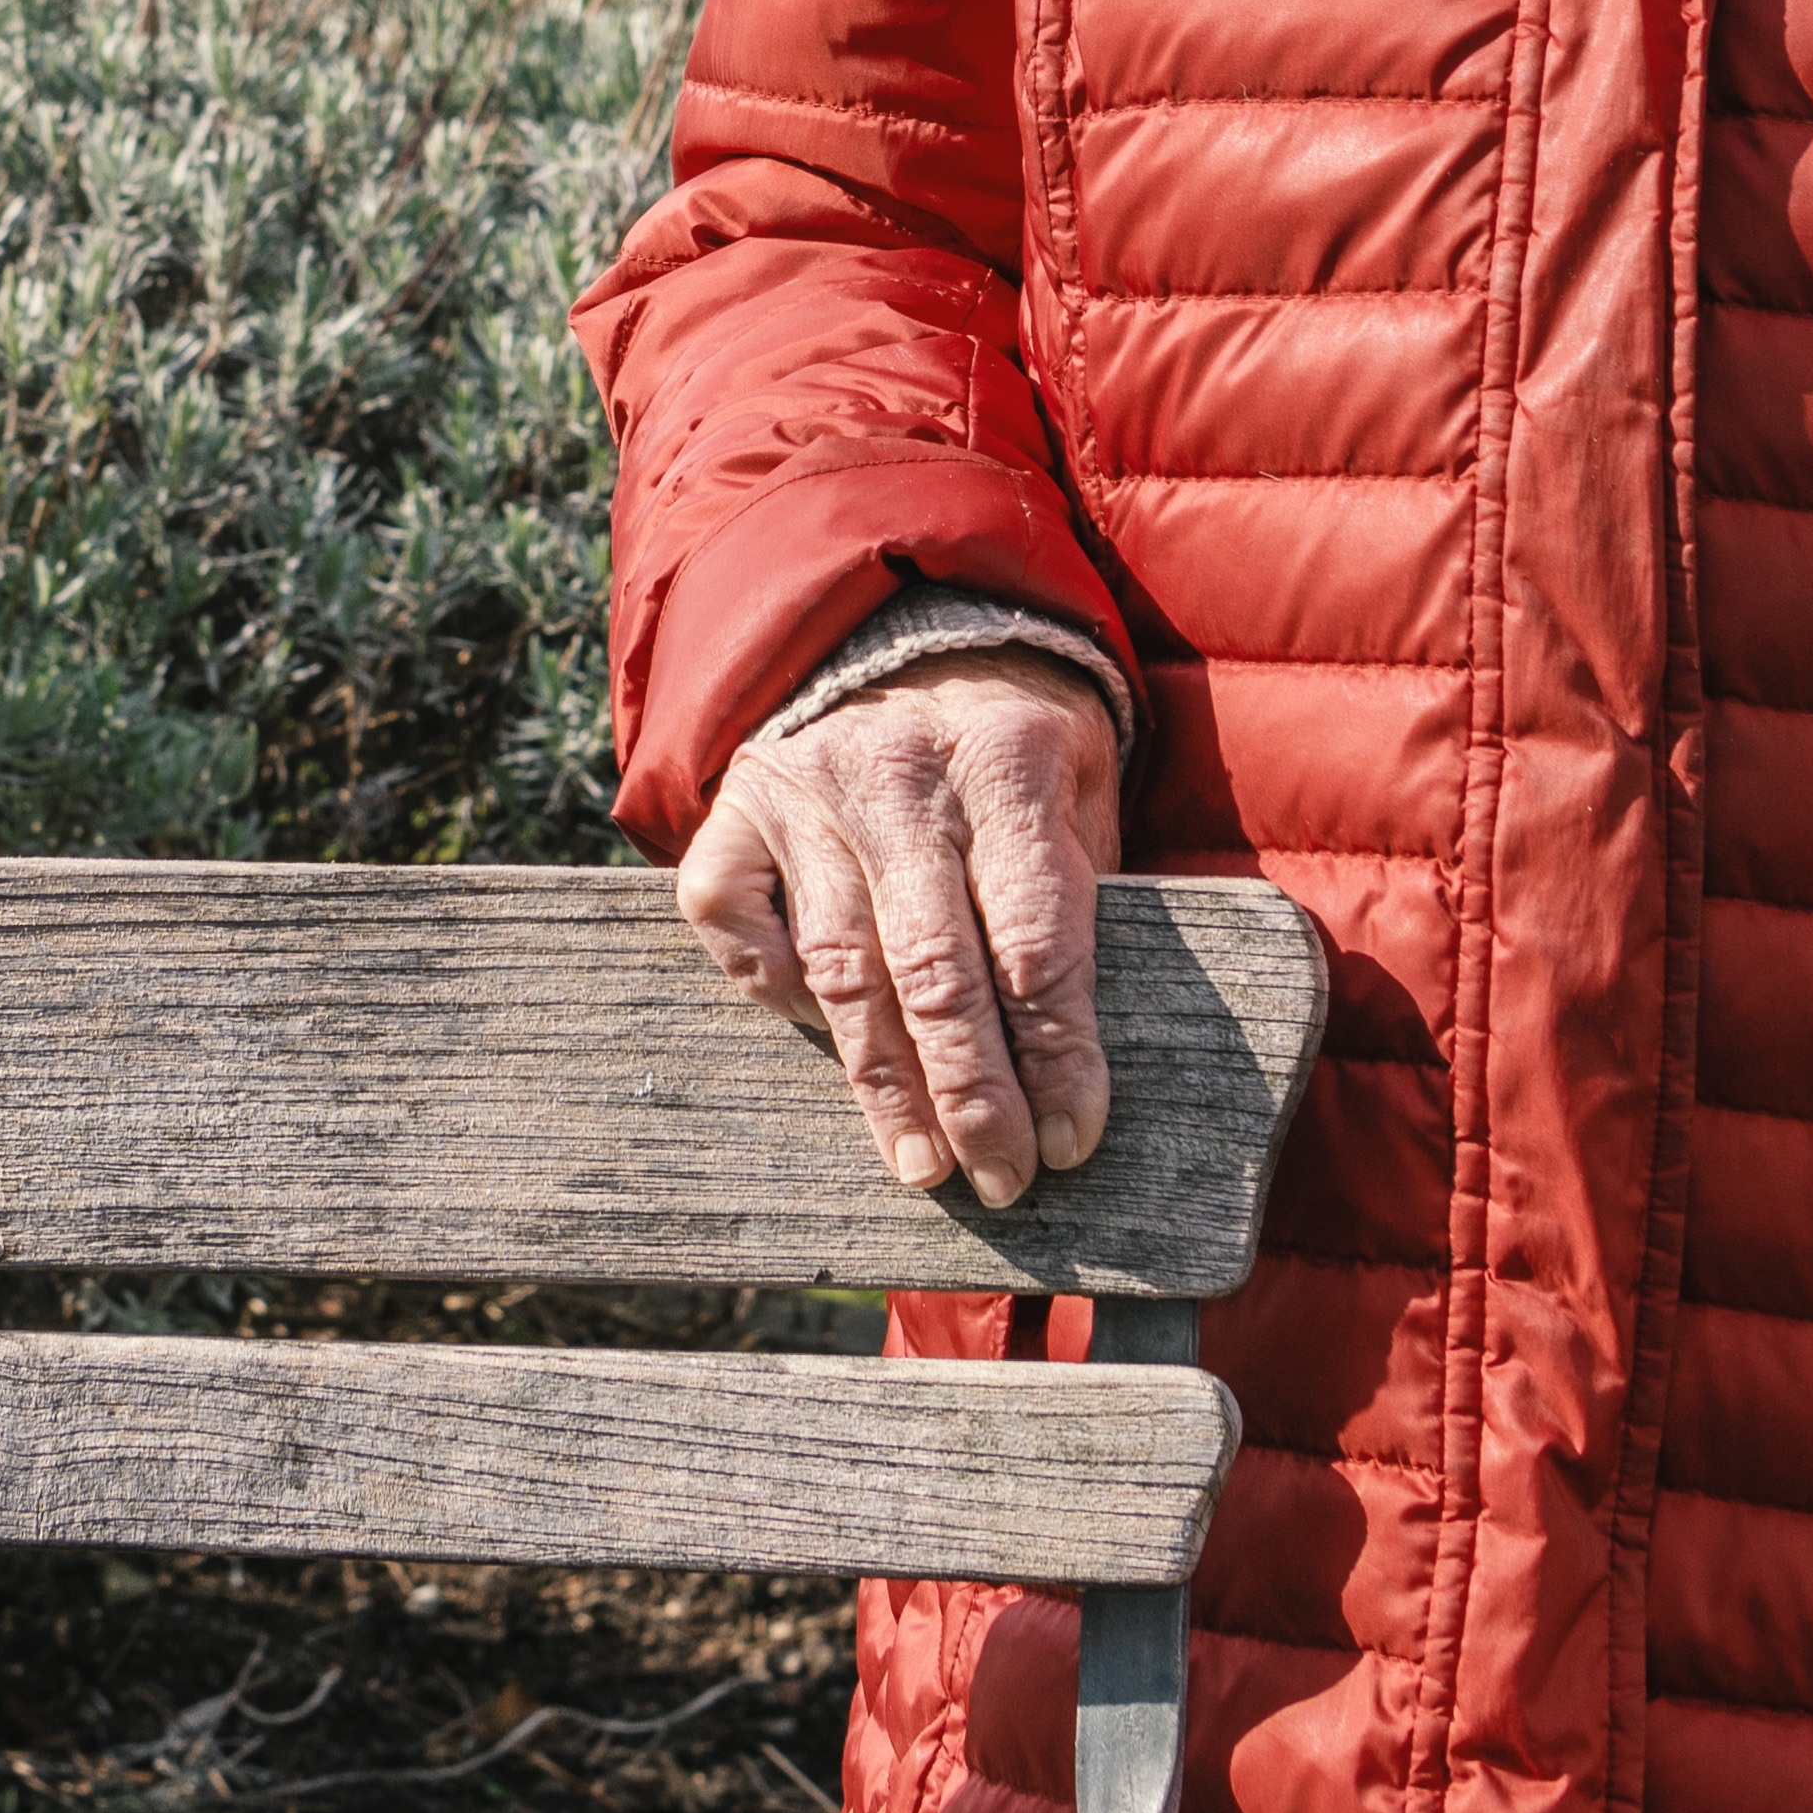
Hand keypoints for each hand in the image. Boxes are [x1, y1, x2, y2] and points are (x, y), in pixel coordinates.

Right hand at [676, 655, 1118, 1204]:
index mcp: (1006, 760)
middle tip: (1002, 1178)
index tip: (1073, 1137)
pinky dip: (770, 985)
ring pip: (843, 966)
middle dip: (973, 1091)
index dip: (1057, 1051)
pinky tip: (818, 1036)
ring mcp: (805, 790)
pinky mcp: (737, 808)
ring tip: (923, 1164)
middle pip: (936, 967)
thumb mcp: (1081, 785)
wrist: (911, 634)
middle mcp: (898, 775)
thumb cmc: (1014, 742)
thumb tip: (1072, 1055)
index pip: (1035, 936)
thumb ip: (1077, 894)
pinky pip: (731, 918)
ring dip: (885, 1081)